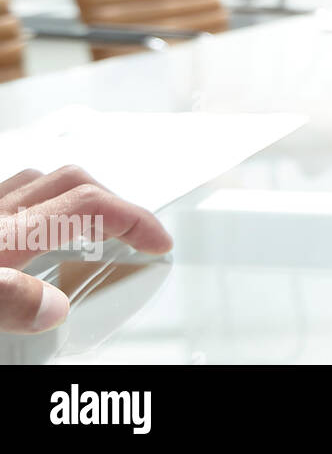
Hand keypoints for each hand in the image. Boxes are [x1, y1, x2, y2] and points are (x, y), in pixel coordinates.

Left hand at [0, 166, 172, 333]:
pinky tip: (38, 234)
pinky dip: (41, 207)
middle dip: (115, 205)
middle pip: (71, 183)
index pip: (88, 204)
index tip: (158, 242)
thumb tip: (55, 306)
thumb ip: (12, 302)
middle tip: (134, 238)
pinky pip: (14, 195)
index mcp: (3, 235)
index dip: (135, 219)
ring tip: (94, 230)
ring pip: (39, 183)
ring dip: (77, 199)